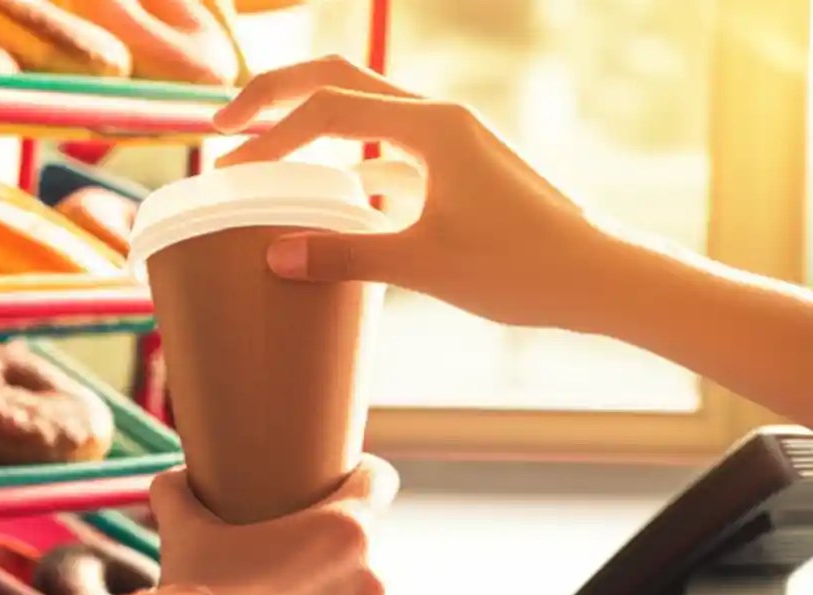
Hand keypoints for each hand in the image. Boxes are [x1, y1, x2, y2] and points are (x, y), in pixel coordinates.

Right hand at [150, 455, 396, 594]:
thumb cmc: (197, 584)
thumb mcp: (184, 524)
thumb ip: (178, 490)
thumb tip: (171, 477)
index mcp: (345, 533)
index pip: (379, 479)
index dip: (360, 470)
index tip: (336, 473)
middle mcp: (366, 581)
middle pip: (359, 542)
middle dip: (328, 539)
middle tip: (285, 535)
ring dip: (320, 588)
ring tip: (273, 586)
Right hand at [212, 55, 620, 331]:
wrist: (602, 278)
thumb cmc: (525, 267)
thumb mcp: (424, 265)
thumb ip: (345, 255)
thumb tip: (274, 257)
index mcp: (432, 125)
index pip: (327, 110)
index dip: (269, 137)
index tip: (229, 168)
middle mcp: (441, 118)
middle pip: (341, 81)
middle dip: (278, 96)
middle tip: (227, 126)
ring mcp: (453, 141)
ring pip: (365, 115)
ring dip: (312, 128)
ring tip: (267, 160)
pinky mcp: (460, 170)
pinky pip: (390, 154)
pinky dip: (350, 168)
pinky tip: (330, 203)